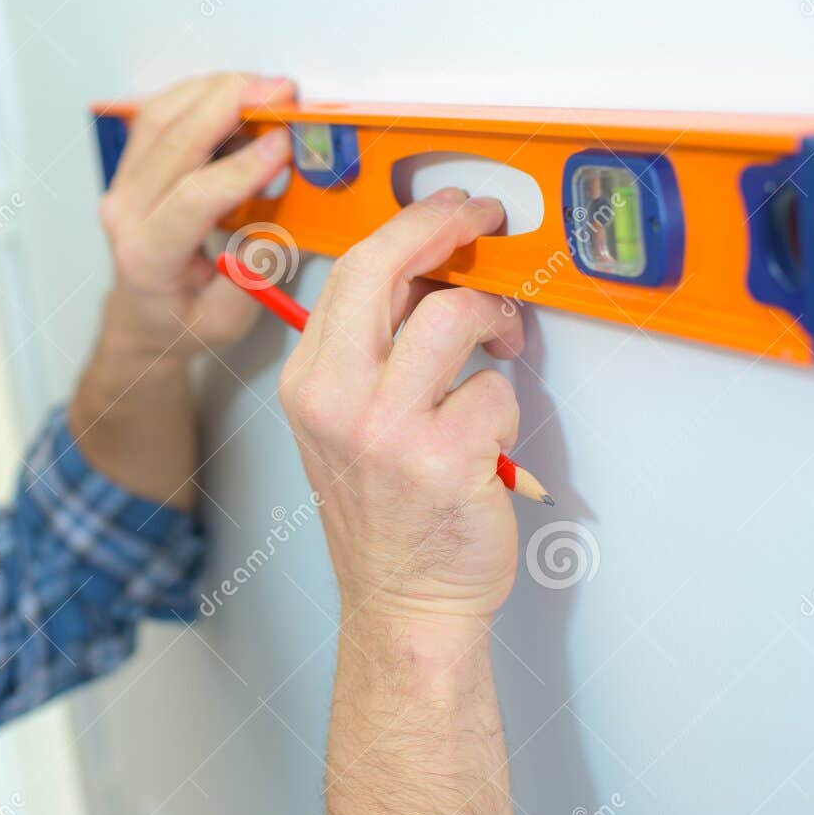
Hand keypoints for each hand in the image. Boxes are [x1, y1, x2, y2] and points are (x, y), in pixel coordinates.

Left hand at [96, 72, 295, 366]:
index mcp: (147, 258)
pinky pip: (159, 115)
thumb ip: (254, 275)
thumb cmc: (182, 321)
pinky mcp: (131, 167)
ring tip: (266, 88)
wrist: (143, 319)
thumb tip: (281, 225)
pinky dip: (200, 95)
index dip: (241, 167)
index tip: (284, 146)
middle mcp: (125, 214)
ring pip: (161, 115)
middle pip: (172, 140)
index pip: (191, 198)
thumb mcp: (227, 320)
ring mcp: (122, 185)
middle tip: (283, 92)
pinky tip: (237, 94)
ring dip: (215, 90)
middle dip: (231, 104)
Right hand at [282, 187, 524, 814]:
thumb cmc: (386, 515)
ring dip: (493, 323)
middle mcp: (334, 399)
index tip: (448, 212)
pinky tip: (491, 440)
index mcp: (307, 383)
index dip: (410, 226)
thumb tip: (429, 273)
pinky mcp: (442, 457)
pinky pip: (496, 390)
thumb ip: (370, 353)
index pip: (351, 271)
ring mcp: (384, 428)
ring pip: (453, 315)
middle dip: (444, 227)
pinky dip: (506, 407)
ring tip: (504, 345)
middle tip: (484, 220)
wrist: (402, 603)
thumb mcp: (345, 426)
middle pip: (386, 268)